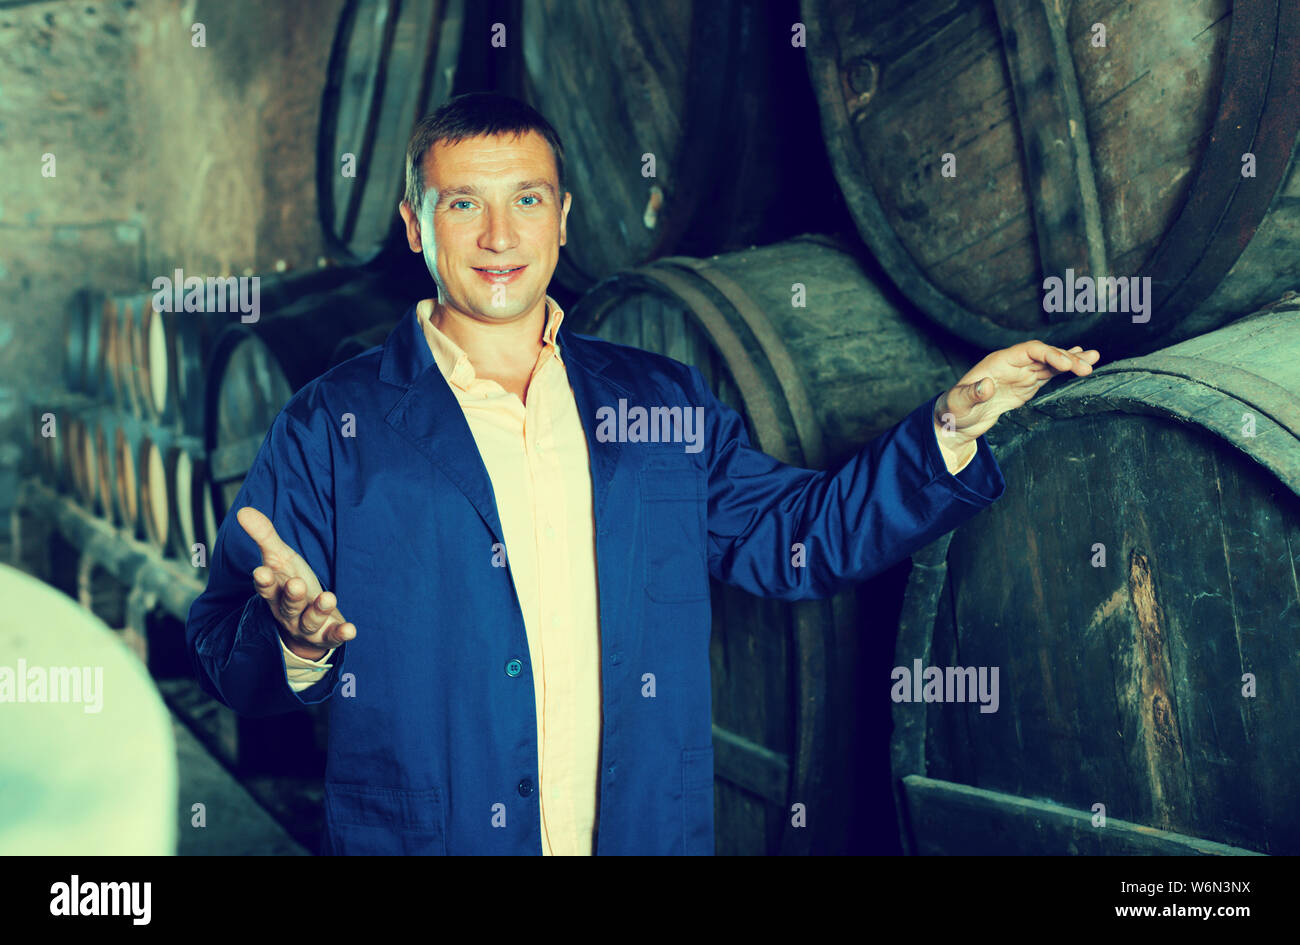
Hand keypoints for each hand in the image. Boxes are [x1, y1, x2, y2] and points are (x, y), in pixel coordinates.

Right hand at [236, 506, 355, 660]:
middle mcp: (288, 612)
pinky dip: (341, 634)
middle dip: (292, 596)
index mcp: (276, 593)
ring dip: (319, 610)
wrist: (306, 625)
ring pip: (309, 620)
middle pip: (288, 606)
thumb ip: (265, 536)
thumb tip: (243, 510)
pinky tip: (351, 629)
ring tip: (329, 597)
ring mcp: (307, 626)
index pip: (266, 588)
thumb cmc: (292, 584)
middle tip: (297, 583)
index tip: (261, 571)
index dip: (264, 581)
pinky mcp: (326, 636)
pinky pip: (333, 637)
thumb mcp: (280, 559)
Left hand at [934, 340, 1100, 446]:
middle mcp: (1012, 364)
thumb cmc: (953, 410)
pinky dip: (1065, 370)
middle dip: (1066, 358)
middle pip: (1044, 355)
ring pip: (1050, 363)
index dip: (1049, 354)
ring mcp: (1020, 374)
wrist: (954, 422)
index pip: (1029, 350)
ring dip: (1071, 361)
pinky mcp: (1025, 386)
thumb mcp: (959, 404)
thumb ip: (971, 394)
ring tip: (1094, 358)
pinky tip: (1081, 364)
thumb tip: (985, 385)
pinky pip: (1048, 375)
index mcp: (998, 362)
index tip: (1067, 364)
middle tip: (1088, 366)